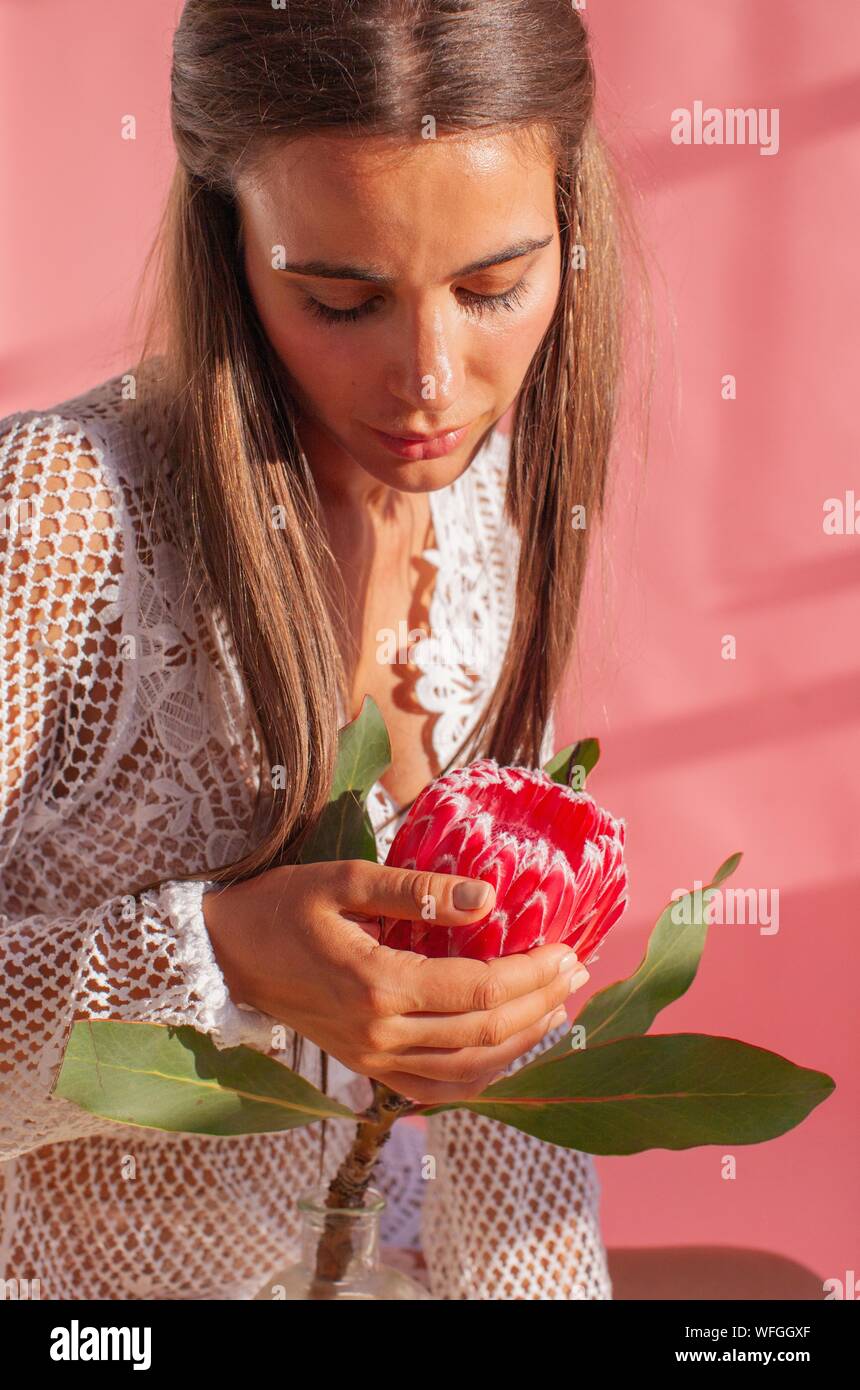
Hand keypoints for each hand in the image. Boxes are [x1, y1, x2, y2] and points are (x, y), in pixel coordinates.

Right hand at [202, 858, 589, 1104]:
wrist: (223, 953)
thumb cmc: (281, 905)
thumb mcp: (345, 878)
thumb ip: (417, 890)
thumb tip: (489, 896)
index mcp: (377, 985)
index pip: (479, 992)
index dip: (532, 973)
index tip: (568, 949)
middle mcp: (379, 1034)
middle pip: (483, 1034)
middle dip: (540, 1003)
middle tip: (577, 972)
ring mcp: (372, 1059)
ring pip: (467, 1071)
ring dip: (520, 1043)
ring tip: (556, 1009)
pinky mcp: (365, 1067)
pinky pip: (435, 1089)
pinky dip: (480, 1077)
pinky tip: (505, 1051)